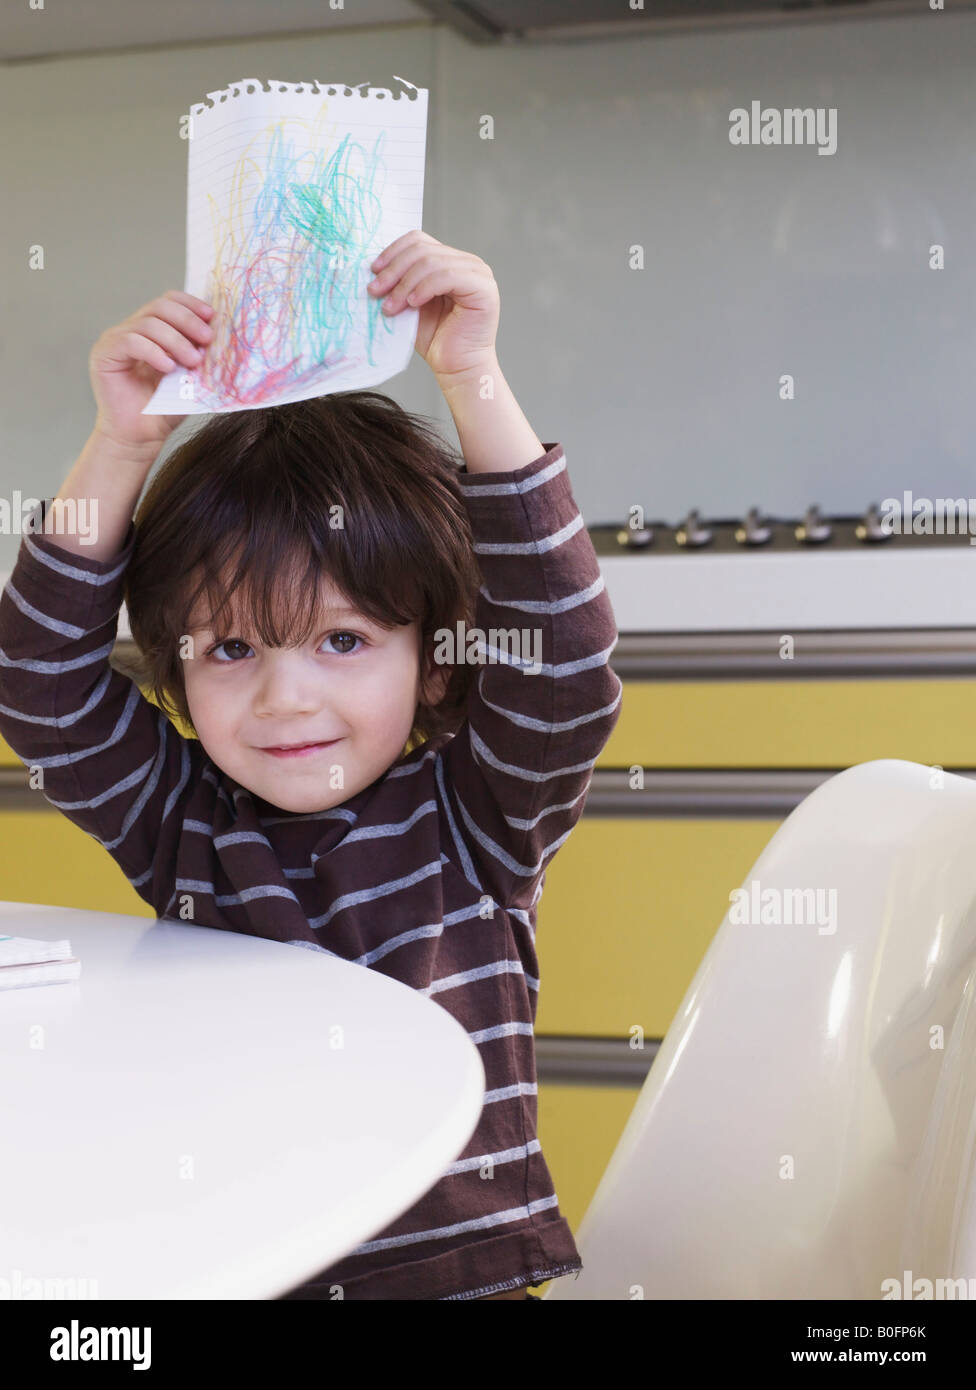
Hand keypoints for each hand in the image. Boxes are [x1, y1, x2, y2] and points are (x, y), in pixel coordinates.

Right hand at [89, 291, 214, 452]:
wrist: (141, 437)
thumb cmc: (165, 410)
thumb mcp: (190, 378)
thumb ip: (200, 356)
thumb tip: (223, 337)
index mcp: (152, 331)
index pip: (169, 302)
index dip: (191, 305)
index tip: (212, 317)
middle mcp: (132, 330)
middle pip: (160, 307)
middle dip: (188, 321)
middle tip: (207, 340)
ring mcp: (116, 340)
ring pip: (148, 323)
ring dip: (175, 340)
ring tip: (192, 361)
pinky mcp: (105, 354)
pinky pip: (131, 341)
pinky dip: (154, 352)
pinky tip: (168, 367)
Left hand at [366, 232, 498, 382]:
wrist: (455, 367)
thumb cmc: (435, 339)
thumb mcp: (410, 302)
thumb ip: (400, 281)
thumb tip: (373, 266)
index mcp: (451, 260)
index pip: (418, 240)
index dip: (393, 252)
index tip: (373, 271)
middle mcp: (467, 262)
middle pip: (422, 250)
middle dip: (394, 271)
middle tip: (376, 291)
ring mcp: (478, 273)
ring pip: (431, 262)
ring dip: (405, 284)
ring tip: (391, 306)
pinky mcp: (484, 288)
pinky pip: (447, 276)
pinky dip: (424, 288)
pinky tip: (413, 304)